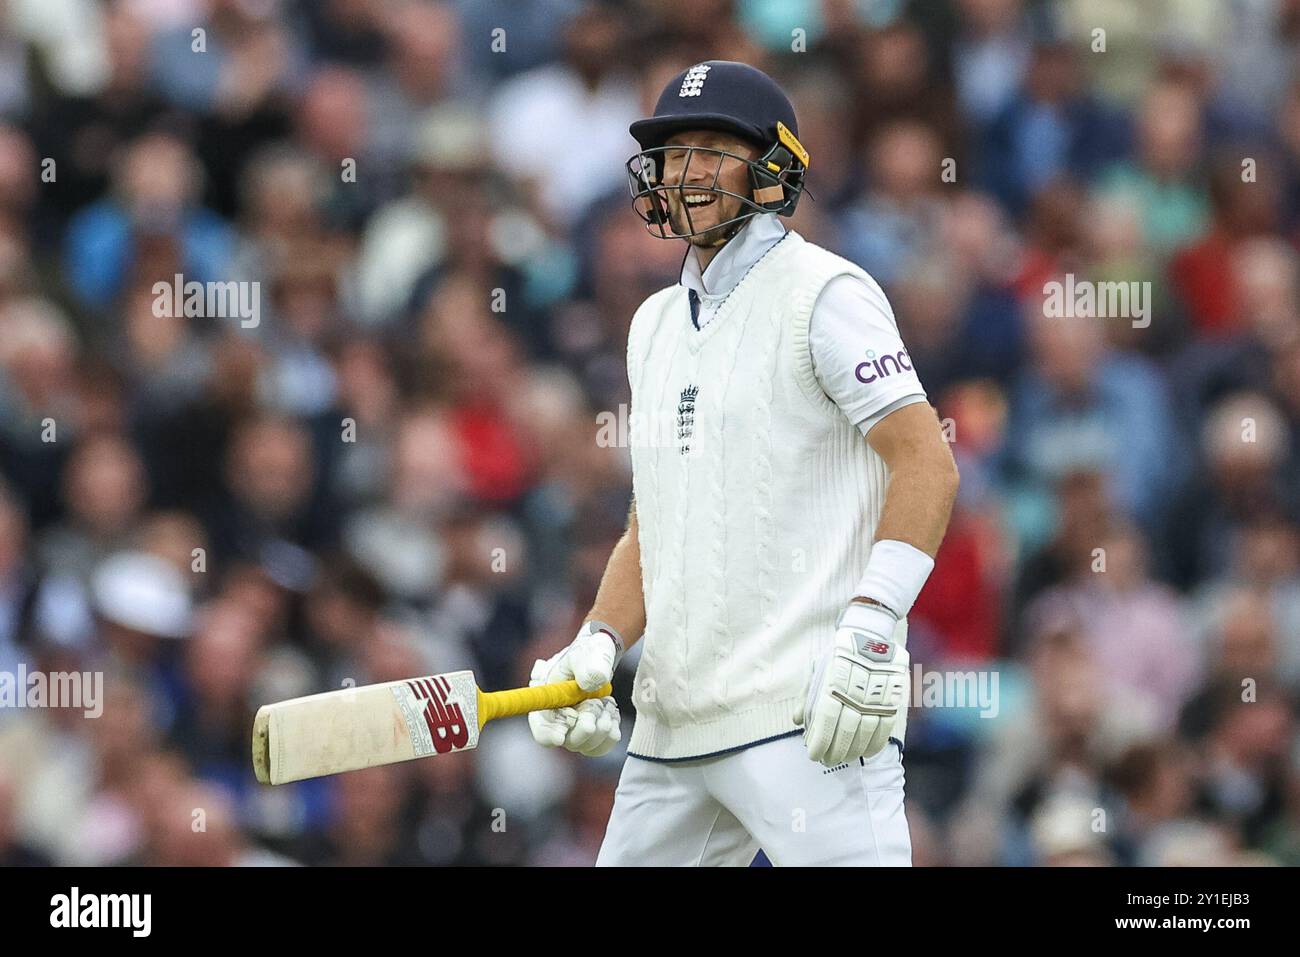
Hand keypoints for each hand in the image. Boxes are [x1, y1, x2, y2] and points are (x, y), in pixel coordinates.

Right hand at [528, 622, 621, 756]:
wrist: (599, 660)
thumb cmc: (584, 656)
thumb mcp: (582, 655)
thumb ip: (585, 667)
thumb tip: (590, 683)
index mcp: (546, 706)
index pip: (542, 732)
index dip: (550, 736)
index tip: (562, 734)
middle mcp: (559, 724)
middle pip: (569, 742)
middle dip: (586, 725)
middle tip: (595, 703)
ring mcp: (576, 732)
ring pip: (588, 747)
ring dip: (602, 726)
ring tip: (606, 702)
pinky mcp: (594, 736)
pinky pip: (603, 745)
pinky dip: (611, 731)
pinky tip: (611, 711)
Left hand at [794, 602, 907, 765]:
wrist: (870, 634)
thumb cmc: (838, 654)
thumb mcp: (818, 668)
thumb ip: (808, 695)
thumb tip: (797, 720)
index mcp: (835, 681)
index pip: (827, 719)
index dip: (820, 741)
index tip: (814, 755)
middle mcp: (856, 690)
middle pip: (846, 730)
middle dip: (835, 751)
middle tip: (827, 760)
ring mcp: (877, 695)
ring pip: (866, 732)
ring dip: (854, 751)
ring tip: (844, 758)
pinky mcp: (893, 698)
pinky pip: (885, 727)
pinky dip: (875, 744)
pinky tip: (866, 752)